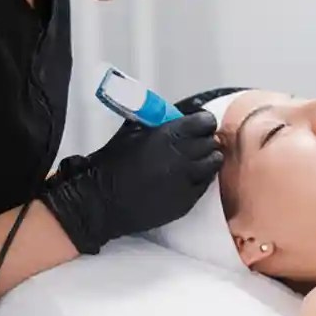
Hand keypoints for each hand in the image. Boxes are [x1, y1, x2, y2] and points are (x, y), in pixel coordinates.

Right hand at [40, 112, 221, 253]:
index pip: (205, 122)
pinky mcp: (186, 201)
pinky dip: (200, 179)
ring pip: (213, 163)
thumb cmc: (113, 164)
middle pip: (211, 142)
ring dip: (207, 159)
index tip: (200, 126)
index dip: (204, 123)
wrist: (102, 200)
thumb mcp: (132, 131)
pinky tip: (187, 178)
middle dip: (205, 141)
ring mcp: (186, 180)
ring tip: (195, 161)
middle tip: (196, 143)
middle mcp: (181, 156)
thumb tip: (174, 115)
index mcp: (168, 135)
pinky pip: (205, 184)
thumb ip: (156, 121)